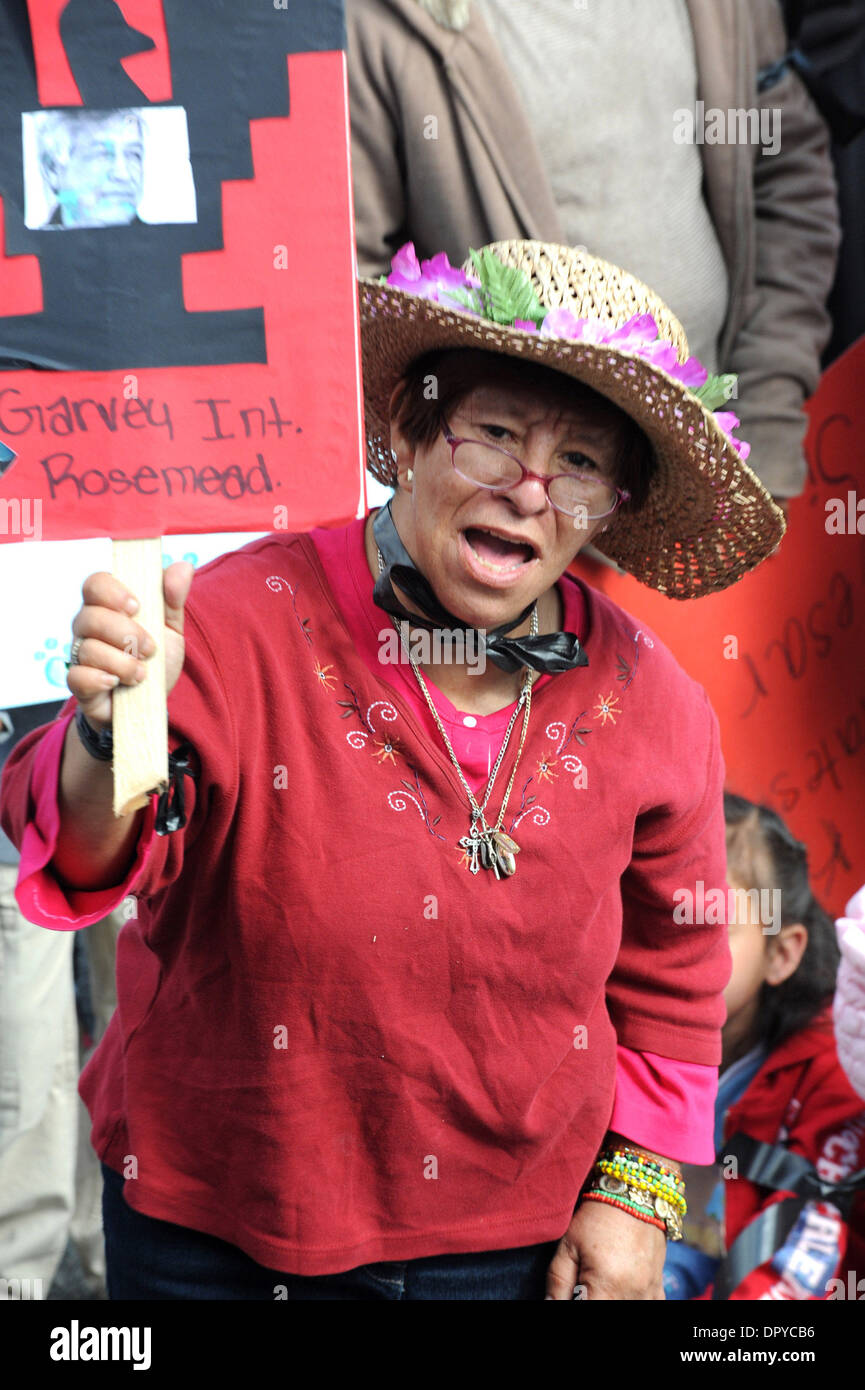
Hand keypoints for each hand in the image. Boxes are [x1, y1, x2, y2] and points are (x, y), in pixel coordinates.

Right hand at [66, 561, 194, 730]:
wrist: (149, 704)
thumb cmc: (155, 659)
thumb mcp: (171, 628)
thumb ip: (174, 598)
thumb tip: (183, 566)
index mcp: (108, 606)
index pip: (95, 583)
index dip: (112, 591)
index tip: (136, 606)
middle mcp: (88, 626)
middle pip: (90, 616)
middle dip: (125, 633)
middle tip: (150, 649)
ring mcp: (80, 654)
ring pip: (88, 648)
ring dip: (122, 662)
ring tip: (142, 674)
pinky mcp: (79, 683)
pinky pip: (77, 676)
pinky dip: (100, 679)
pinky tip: (117, 683)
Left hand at [545, 1198, 666, 1299]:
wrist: (634, 1194)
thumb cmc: (597, 1217)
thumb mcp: (568, 1245)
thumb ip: (558, 1282)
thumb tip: (550, 1304)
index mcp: (607, 1287)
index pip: (585, 1310)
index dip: (574, 1302)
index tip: (572, 1290)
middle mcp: (633, 1295)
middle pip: (606, 1309)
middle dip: (591, 1298)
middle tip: (582, 1283)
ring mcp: (648, 1293)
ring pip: (626, 1307)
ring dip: (609, 1298)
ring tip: (599, 1281)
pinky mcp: (658, 1287)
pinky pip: (646, 1305)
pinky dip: (631, 1300)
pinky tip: (619, 1287)